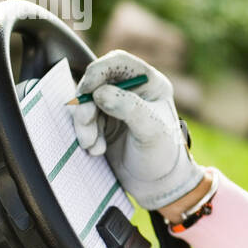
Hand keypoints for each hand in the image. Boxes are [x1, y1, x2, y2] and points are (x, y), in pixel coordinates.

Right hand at [72, 49, 205, 209]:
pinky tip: (95, 150)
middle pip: (96, 82)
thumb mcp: (151, 130)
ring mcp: (115, 106)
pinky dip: (85, 134)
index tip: (88, 89)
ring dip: (84, 124)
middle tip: (85, 124)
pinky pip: (84, 120)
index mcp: (150, 83)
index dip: (99, 71)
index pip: (118, 62)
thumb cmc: (163, 156)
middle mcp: (131, 90)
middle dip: (86, 104)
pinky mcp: (103, 123)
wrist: (158, 185)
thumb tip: (100, 92)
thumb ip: (128, 108)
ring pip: (86, 103)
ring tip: (93, 146)